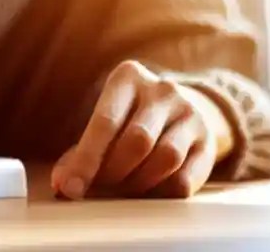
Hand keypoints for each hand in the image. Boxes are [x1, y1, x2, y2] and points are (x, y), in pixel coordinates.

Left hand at [50, 61, 230, 199]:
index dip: (86, 159)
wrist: (183, 108)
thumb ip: (81, 152)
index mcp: (128, 77)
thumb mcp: (105, 122)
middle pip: (137, 141)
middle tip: (100, 187)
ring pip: (165, 158)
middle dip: (113, 172)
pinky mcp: (208, 143)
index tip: (71, 188)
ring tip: (124, 188)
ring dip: (138, 183)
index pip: (105, 121)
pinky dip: (161, 192)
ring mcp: (190, 114)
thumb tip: (62, 185)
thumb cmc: (129, 119)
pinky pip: (185, 180)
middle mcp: (163, 90)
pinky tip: (149, 190)